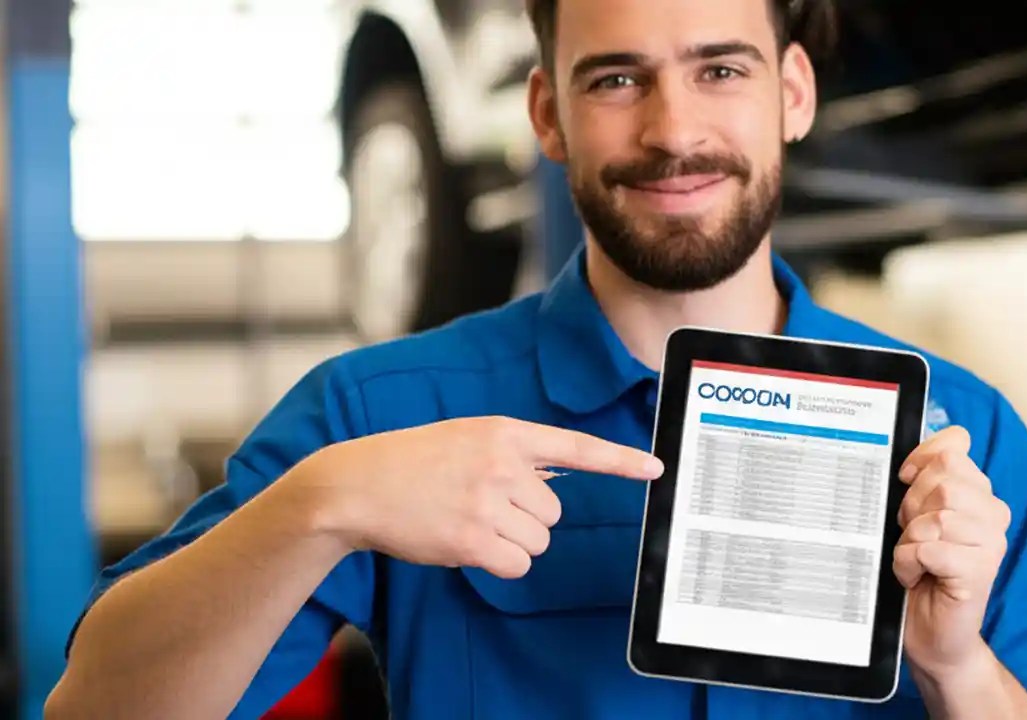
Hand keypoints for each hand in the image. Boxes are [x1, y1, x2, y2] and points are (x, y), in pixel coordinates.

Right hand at [290, 416, 663, 578]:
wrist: (357, 485)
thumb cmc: (412, 463)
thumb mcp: (467, 438)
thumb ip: (512, 454)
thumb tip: (553, 484)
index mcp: (504, 433)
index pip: (576, 447)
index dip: (620, 461)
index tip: (655, 469)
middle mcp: (501, 464)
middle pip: (555, 512)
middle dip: (527, 518)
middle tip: (484, 507)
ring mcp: (486, 501)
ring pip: (538, 541)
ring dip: (511, 542)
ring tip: (469, 522)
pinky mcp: (471, 539)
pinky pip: (517, 564)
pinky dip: (499, 562)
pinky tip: (466, 544)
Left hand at [894, 426, 1010, 678]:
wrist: (932, 632)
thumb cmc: (921, 572)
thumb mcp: (916, 518)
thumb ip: (922, 483)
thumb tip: (913, 461)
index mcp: (980, 494)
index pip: (954, 448)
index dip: (921, 459)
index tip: (905, 480)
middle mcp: (993, 514)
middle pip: (941, 481)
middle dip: (911, 507)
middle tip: (912, 536)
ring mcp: (991, 543)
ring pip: (936, 516)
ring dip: (909, 539)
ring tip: (915, 559)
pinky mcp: (980, 571)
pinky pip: (930, 549)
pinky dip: (909, 562)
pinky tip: (915, 576)